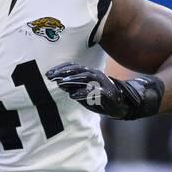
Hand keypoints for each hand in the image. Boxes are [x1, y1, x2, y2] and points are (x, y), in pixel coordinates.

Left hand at [44, 63, 162, 119]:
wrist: (123, 105)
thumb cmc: (101, 99)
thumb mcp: (85, 93)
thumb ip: (74, 88)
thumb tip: (60, 84)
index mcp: (90, 73)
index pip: (74, 66)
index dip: (61, 68)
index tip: (48, 73)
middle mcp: (95, 75)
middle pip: (78, 70)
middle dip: (63, 73)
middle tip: (51, 77)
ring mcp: (102, 83)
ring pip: (85, 77)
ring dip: (72, 80)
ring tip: (60, 84)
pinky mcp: (106, 93)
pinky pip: (93, 91)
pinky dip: (82, 93)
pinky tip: (73, 96)